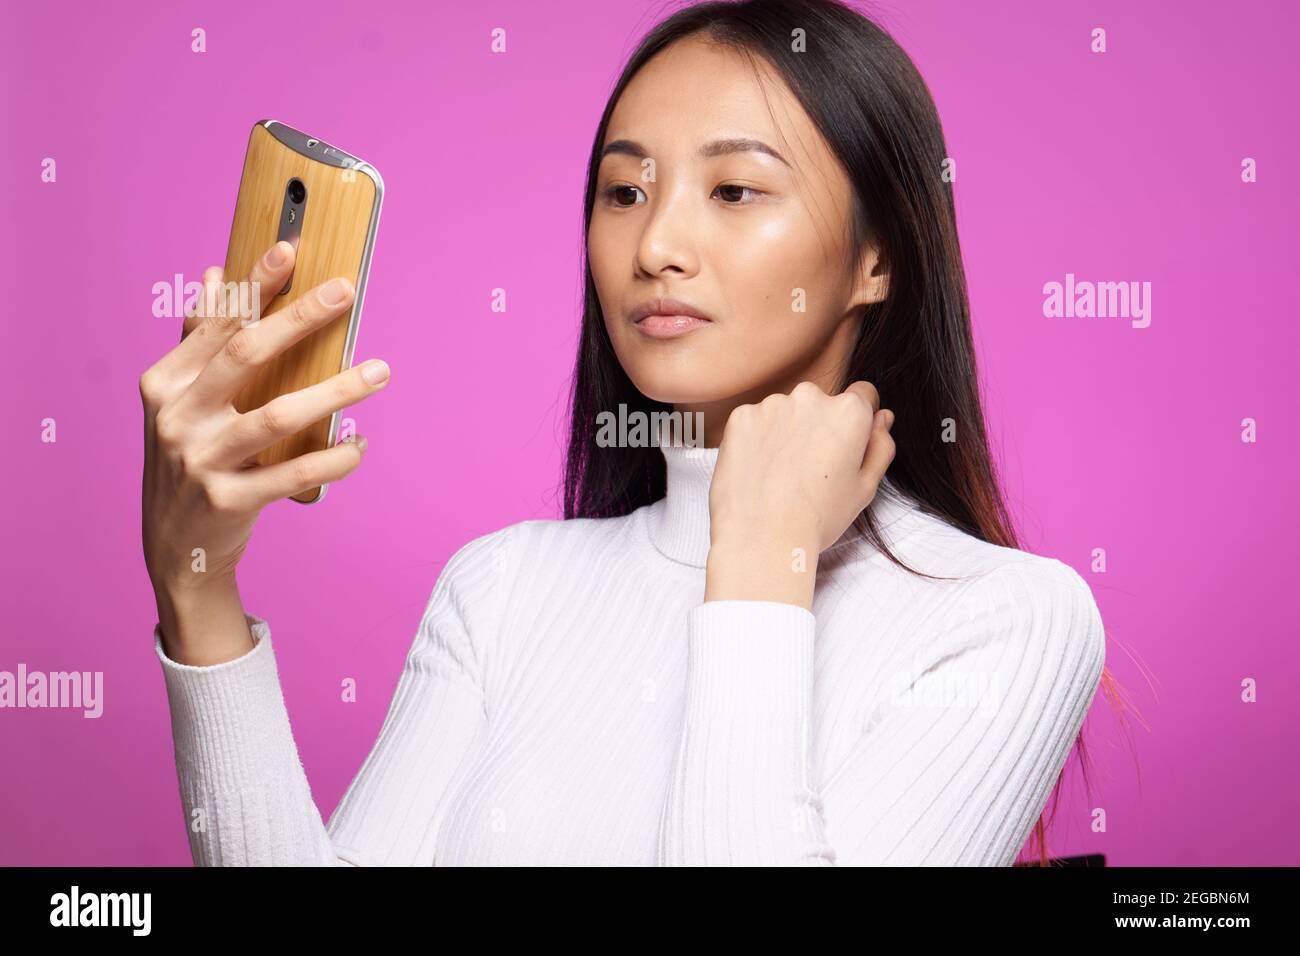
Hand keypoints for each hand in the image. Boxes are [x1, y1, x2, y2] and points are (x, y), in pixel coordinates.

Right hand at [140, 240, 388, 606]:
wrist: (177, 549)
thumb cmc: (191, 461)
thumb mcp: (182, 403)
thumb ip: (199, 342)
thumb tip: (213, 275)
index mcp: (165, 384)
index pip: (217, 324)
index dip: (254, 285)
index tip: (290, 250)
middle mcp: (177, 418)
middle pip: (244, 355)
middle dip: (297, 317)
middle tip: (345, 291)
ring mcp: (201, 461)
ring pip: (277, 415)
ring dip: (336, 390)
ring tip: (380, 372)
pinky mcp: (229, 500)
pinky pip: (294, 472)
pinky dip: (335, 457)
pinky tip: (360, 443)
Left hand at [705, 380, 894, 607]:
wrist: (761, 538)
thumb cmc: (817, 518)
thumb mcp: (865, 487)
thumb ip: (880, 445)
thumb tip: (882, 417)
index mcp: (849, 411)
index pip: (863, 396)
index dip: (857, 422)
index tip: (842, 446)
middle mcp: (810, 397)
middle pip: (820, 403)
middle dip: (818, 426)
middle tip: (809, 469)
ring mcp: (772, 405)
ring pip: (785, 412)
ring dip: (786, 431)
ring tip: (781, 474)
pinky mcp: (741, 417)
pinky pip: (755, 422)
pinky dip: (757, 439)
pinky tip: (760, 470)